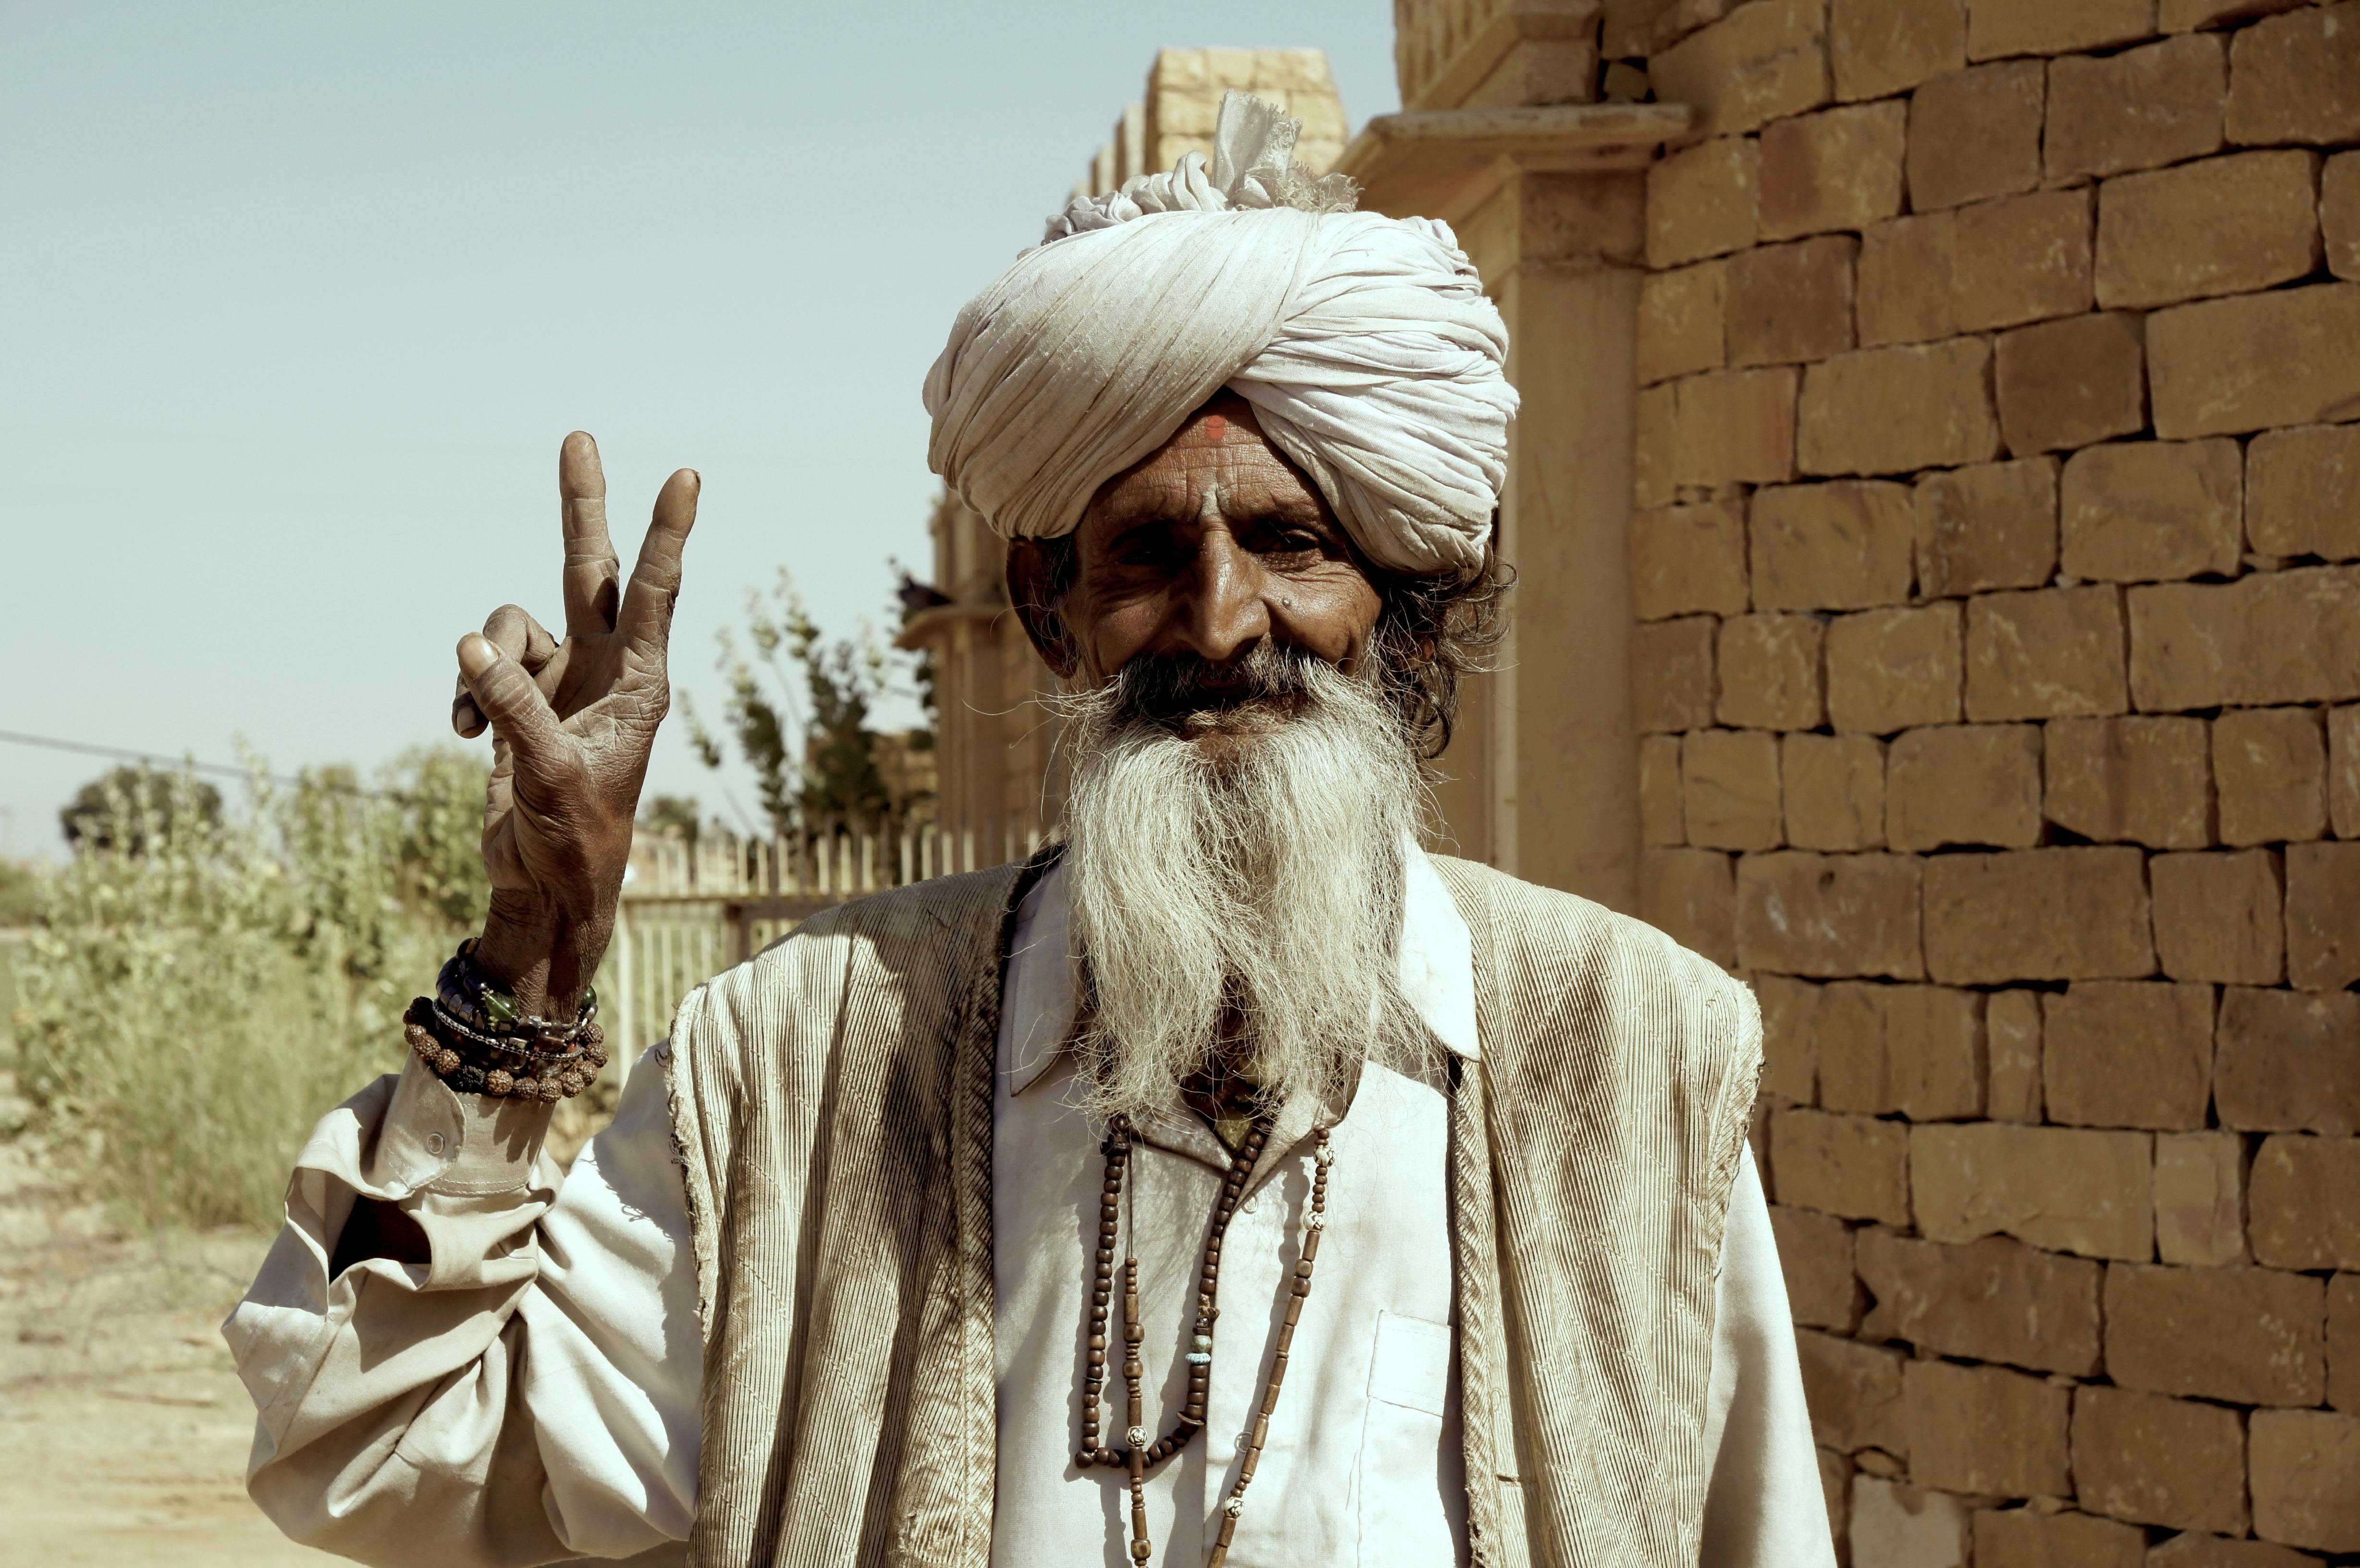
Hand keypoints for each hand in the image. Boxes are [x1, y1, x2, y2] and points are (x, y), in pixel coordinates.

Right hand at [451, 432, 698, 1014]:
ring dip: (484, 666)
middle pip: (587, 567)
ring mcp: (561, 677)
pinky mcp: (519, 696)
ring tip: (478, 723)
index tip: (686, 476)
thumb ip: (514, 706)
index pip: (654, 591)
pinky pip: (480, 665)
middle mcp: (604, 666)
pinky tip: (467, 736)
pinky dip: (467, 693)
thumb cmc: (575, 836)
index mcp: (639, 681)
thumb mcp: (549, 772)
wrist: (547, 882)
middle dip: (580, 506)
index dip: (667, 532)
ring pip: (510, 625)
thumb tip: (471, 642)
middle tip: (579, 436)